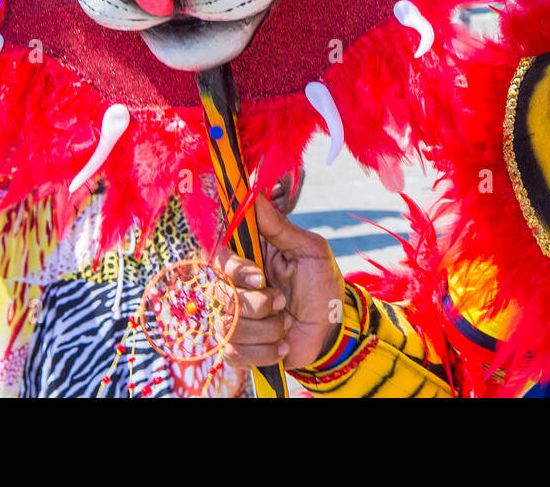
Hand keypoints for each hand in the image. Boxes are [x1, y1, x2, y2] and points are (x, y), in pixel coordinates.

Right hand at [217, 196, 345, 371]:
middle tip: (284, 302)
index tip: (260, 277)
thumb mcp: (310, 249)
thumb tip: (253, 195)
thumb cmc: (321, 282)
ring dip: (268, 329)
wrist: (333, 326)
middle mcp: (233, 288)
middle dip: (260, 304)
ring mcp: (232, 319)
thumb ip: (279, 226)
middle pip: (222, 296)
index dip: (234, 270)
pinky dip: (265, 352)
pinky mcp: (237, 349)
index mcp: (246, 259)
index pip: (217, 258)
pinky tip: (283, 344)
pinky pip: (234, 355)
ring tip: (287, 323)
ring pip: (229, 328)